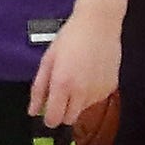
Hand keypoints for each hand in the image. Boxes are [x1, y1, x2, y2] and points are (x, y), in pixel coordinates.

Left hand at [30, 10, 120, 127]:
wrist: (99, 25)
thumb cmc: (71, 39)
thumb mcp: (47, 61)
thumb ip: (38, 89)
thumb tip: (33, 110)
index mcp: (63, 84)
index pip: (54, 118)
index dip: (48, 120)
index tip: (46, 115)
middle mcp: (82, 91)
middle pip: (69, 119)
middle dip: (62, 112)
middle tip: (59, 95)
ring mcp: (99, 91)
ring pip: (83, 110)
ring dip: (76, 101)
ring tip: (76, 78)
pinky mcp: (111, 88)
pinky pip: (96, 99)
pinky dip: (90, 93)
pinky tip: (88, 75)